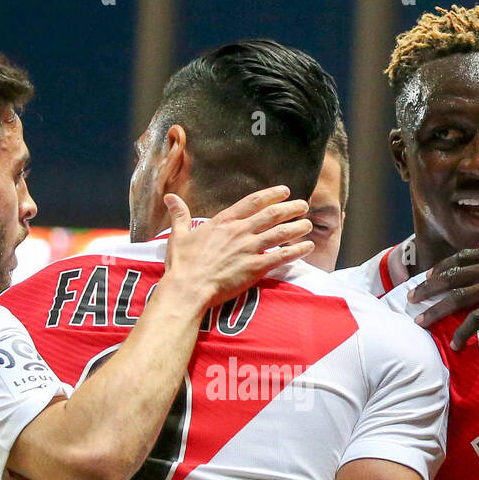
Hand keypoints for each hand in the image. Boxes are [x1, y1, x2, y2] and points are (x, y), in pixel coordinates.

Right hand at [160, 186, 312, 308]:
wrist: (188, 288)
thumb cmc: (182, 264)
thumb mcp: (178, 235)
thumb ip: (179, 215)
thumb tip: (170, 197)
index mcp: (223, 222)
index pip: (252, 202)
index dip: (271, 195)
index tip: (284, 191)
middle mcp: (239, 232)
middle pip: (271, 214)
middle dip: (290, 208)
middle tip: (303, 205)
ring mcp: (249, 249)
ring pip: (280, 233)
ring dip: (297, 227)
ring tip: (308, 224)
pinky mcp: (255, 268)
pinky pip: (281, 256)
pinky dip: (296, 251)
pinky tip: (308, 247)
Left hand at [412, 231, 478, 349]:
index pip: (463, 257)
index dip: (442, 267)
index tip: (428, 276)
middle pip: (452, 275)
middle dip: (428, 287)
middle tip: (411, 298)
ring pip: (458, 296)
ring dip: (435, 309)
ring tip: (420, 320)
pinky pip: (478, 319)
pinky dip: (463, 332)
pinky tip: (455, 343)